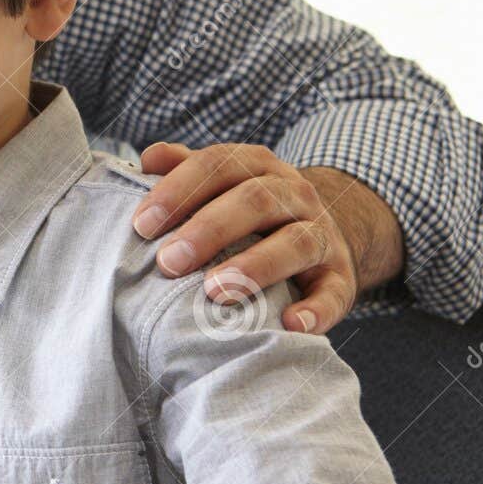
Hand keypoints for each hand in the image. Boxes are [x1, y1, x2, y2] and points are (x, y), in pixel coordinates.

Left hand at [131, 143, 400, 334]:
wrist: (319, 235)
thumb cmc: (248, 212)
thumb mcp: (221, 183)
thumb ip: (184, 168)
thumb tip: (148, 159)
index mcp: (257, 166)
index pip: (217, 165)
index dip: (179, 191)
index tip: (142, 225)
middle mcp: (294, 194)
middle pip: (255, 201)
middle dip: (208, 230)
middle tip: (168, 262)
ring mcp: (322, 235)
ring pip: (296, 243)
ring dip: (254, 267)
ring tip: (215, 292)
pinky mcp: (340, 278)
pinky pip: (333, 292)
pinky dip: (316, 310)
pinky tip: (290, 324)